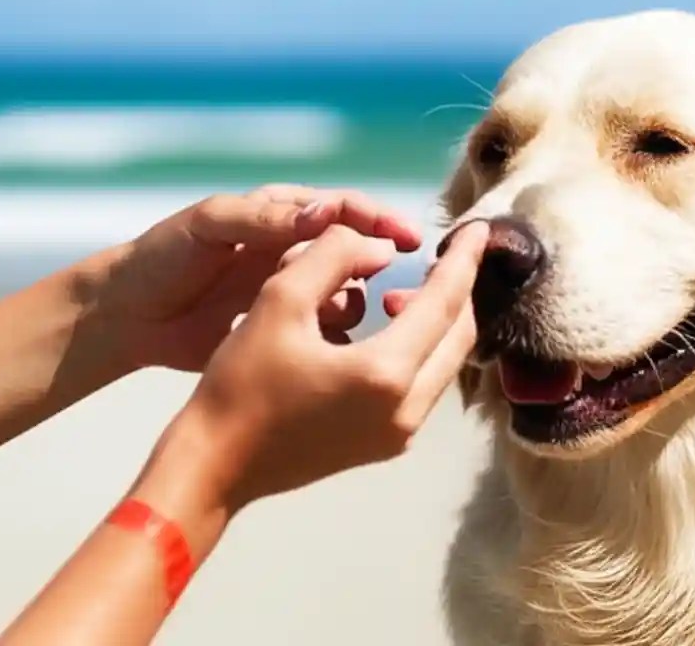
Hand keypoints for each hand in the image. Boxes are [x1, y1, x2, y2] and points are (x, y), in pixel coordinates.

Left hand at [85, 185, 421, 372]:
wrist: (126, 318)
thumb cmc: (161, 259)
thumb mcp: (209, 227)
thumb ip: (264, 218)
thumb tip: (325, 212)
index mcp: (280, 215)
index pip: (343, 208)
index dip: (378, 219)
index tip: (407, 239)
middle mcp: (293, 250)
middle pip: (355, 250)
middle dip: (379, 262)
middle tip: (398, 285)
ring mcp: (289, 292)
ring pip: (345, 293)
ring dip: (355, 302)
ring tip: (348, 317)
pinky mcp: (282, 332)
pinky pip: (324, 332)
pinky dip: (335, 338)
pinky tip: (333, 349)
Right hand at [133, 220, 488, 527]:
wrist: (216, 466)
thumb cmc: (240, 383)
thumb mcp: (279, 300)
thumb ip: (333, 257)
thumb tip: (378, 245)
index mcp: (386, 373)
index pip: (445, 302)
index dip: (463, 259)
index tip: (478, 227)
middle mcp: (407, 409)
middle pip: (459, 336)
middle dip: (457, 289)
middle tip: (444, 252)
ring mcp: (400, 433)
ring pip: (445, 363)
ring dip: (437, 321)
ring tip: (402, 289)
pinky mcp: (386, 444)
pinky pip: (424, 384)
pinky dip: (420, 348)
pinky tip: (387, 326)